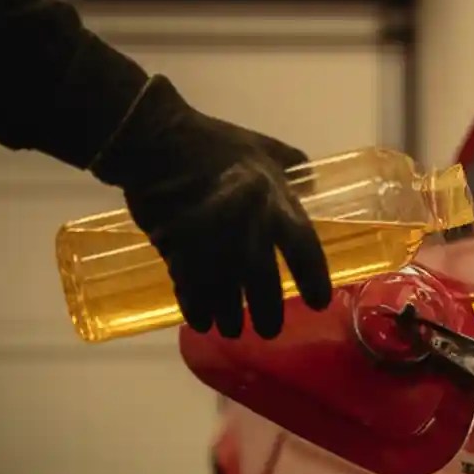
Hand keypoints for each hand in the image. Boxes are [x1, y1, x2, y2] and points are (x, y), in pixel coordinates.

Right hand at [90, 75, 331, 338]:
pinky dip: (197, 309)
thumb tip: (312, 182)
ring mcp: (213, 246)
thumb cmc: (211, 143)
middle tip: (268, 331)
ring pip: (226, 296)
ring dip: (230, 317)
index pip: (304, 250)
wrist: (155, 143)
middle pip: (264, 286)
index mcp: (275, 204)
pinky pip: (191, 291)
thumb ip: (290, 165)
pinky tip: (201, 322)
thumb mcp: (260, 147)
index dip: (314, 279)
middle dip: (267, 313)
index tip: (318, 301)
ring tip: (231, 329)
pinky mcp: (178, 253)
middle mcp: (248, 231)